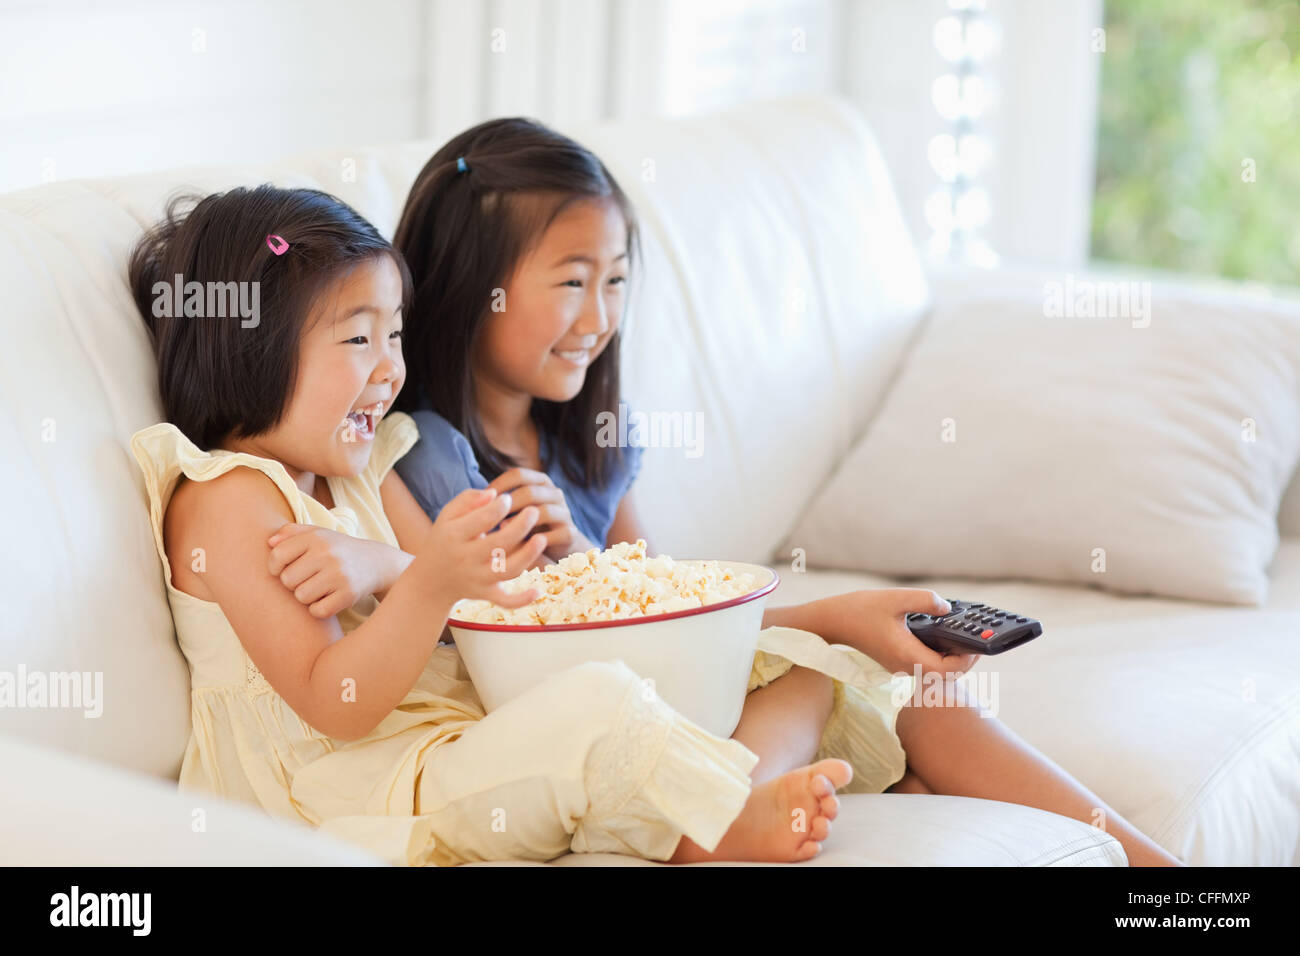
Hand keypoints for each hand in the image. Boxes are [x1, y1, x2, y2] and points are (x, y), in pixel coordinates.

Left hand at [267, 525, 406, 618]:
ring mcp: (339, 575)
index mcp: (316, 538)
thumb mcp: (317, 534)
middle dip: (293, 583)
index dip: (275, 567)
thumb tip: (270, 543)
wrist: (375, 562)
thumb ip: (291, 533)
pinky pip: (317, 611)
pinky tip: (327, 599)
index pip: (278, 556)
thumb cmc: (337, 549)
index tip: (283, 569)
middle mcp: (328, 554)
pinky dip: (319, 609)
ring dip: (306, 597)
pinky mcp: (348, 595)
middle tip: (307, 579)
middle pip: (287, 580)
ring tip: (318, 588)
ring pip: (301, 597)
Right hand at [411, 487, 548, 608]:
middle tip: (534, 510)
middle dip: (521, 525)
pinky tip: (538, 590)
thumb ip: (468, 499)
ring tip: (541, 538)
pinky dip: (522, 600)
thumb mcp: (447, 516)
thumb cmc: (444, 540)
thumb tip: (494, 493)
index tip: (509, 498)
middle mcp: (465, 559)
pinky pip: (505, 601)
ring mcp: (476, 579)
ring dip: (528, 555)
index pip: (482, 519)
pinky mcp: (485, 594)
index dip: (500, 506)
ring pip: (508, 570)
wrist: (429, 581)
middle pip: (500, 543)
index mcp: (453, 536)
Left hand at [488, 467, 595, 559]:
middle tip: (489, 517)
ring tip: (503, 530)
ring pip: (544, 511)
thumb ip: (501, 501)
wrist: (557, 547)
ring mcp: (564, 513)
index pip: (518, 474)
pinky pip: (555, 534)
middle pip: (530, 492)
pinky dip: (536, 540)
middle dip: (508, 504)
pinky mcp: (570, 533)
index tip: (482, 500)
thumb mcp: (515, 509)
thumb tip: (478, 496)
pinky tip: (520, 546)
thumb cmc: (527, 525)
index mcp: (540, 482)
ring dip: (521, 521)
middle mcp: (554, 494)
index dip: (499, 485)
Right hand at [796, 588, 977, 678]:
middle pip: (945, 675)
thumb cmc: (858, 610)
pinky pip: (924, 663)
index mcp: (907, 655)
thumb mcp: (895, 599)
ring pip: (935, 671)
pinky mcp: (896, 661)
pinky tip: (938, 634)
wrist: (832, 621)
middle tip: (973, 641)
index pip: (947, 671)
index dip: (967, 661)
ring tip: (959, 636)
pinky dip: (937, 654)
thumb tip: (947, 607)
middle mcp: (905, 666)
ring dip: (951, 658)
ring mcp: (900, 666)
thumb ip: (925, 600)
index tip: (976, 645)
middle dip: (963, 661)